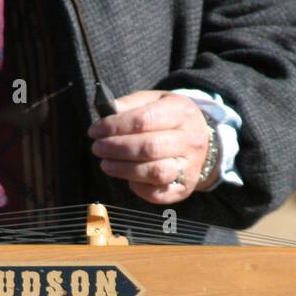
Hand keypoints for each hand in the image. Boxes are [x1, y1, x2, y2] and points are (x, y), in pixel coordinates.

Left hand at [87, 90, 216, 203]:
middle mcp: (189, 140)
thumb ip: (131, 104)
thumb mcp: (154, 101)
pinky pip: (158, 194)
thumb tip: (109, 111)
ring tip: (106, 164)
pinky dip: (138, 188)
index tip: (95, 131)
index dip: (115, 126)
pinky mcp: (184, 188)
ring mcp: (189, 166)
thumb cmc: (169, 119)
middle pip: (150, 147)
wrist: (200, 140)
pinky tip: (127, 178)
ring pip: (155, 172)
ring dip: (124, 170)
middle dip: (117, 148)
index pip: (144, 119)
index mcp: (181, 112)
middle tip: (97, 148)